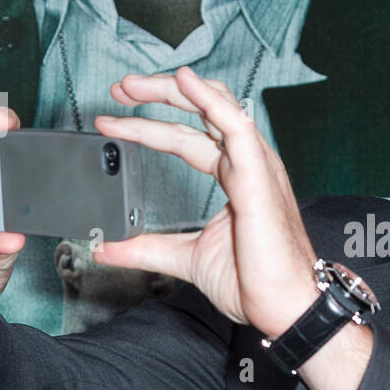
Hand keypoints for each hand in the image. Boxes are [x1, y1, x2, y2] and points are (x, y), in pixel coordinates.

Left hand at [91, 67, 319, 337]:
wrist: (283, 306)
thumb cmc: (254, 283)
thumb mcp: (185, 258)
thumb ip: (146, 248)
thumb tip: (106, 247)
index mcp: (234, 177)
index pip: (187, 137)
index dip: (149, 126)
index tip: (111, 122)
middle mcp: (246, 164)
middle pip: (200, 112)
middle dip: (157, 96)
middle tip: (118, 91)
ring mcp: (256, 165)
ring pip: (214, 108)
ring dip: (171, 91)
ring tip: (131, 86)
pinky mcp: (259, 175)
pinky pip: (235, 125)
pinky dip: (208, 99)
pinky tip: (184, 82)